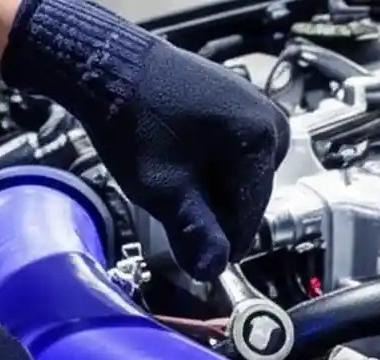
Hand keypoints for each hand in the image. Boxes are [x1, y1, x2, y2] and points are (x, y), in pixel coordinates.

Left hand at [1, 0, 288, 280]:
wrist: (109, 68)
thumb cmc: (135, 122)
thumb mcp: (165, 190)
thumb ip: (194, 233)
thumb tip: (212, 271)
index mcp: (264, 139)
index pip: (250, 217)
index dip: (217, 241)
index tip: (191, 253)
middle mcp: (270, 121)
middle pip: (246, 197)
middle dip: (212, 211)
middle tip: (170, 205)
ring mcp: (255, 109)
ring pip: (237, 178)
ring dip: (207, 190)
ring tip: (170, 179)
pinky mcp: (236, 103)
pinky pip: (230, 153)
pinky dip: (206, 166)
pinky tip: (177, 161)